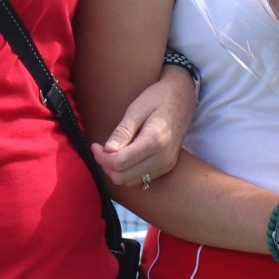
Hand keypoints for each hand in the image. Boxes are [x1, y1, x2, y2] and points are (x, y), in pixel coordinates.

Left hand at [92, 65, 195, 188]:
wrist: (183, 97)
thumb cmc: (159, 98)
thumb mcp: (137, 109)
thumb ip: (123, 131)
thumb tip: (108, 151)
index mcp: (154, 141)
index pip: (120, 162)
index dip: (101, 157)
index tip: (94, 145)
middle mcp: (163, 157)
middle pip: (123, 176)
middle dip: (106, 165)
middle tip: (101, 149)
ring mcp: (166, 164)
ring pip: (130, 181)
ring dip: (116, 170)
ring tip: (112, 151)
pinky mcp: (167, 166)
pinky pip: (141, 179)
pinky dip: (128, 172)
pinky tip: (125, 156)